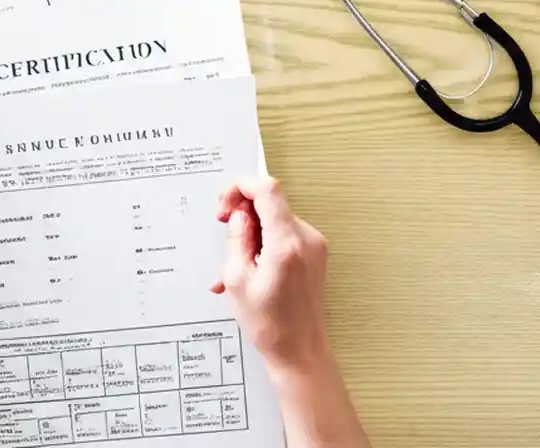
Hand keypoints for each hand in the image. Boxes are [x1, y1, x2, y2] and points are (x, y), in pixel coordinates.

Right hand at [211, 176, 330, 371]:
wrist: (299, 351)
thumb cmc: (271, 325)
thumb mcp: (236, 280)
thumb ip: (236, 239)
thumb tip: (239, 215)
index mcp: (286, 244)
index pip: (267, 190)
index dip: (241, 187)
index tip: (225, 201)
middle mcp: (306, 240)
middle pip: (271, 203)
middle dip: (244, 212)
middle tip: (225, 226)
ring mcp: (314, 246)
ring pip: (275, 219)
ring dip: (251, 232)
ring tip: (235, 262)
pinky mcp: (315, 254)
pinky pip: (284, 235)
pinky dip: (264, 243)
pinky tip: (250, 266)